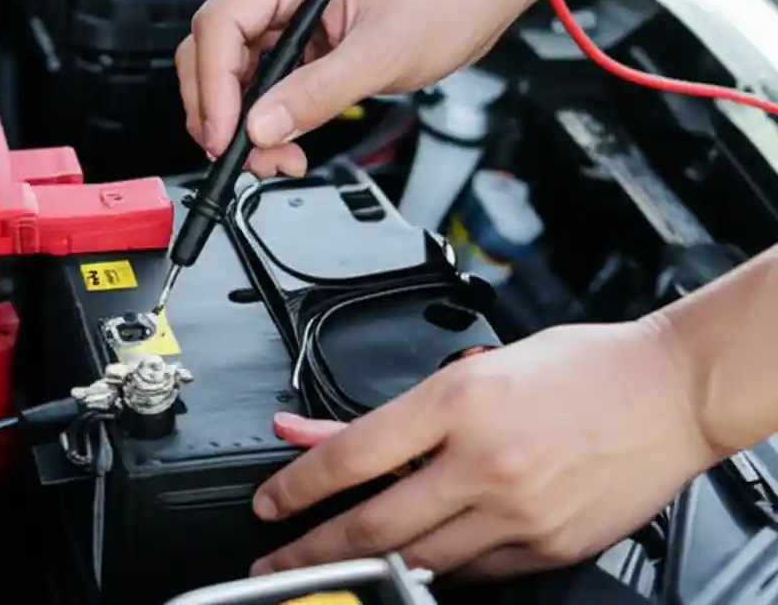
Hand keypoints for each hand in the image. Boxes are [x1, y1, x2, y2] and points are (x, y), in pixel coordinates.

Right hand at [176, 0, 529, 177]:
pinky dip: (263, 123)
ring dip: (240, 125)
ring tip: (274, 158)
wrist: (474, 1)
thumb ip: (318, 93)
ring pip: (229, 77)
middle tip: (241, 156)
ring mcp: (284, 19)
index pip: (221, 23)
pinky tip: (283, 143)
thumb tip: (263, 128)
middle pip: (210, 52)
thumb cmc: (443, 3)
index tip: (226, 133)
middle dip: (218, 111)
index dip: (213, 84)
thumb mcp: (382, 54)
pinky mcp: (295, 47)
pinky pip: (258, 88)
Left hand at [250, 317, 723, 578]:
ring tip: (336, 562)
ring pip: (418, 560)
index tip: (270, 505)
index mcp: (459, 402)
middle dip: (311, 551)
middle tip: (276, 561)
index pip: (351, 456)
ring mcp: (519, 512)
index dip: (297, 487)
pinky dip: (438, 566)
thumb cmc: (578, 367)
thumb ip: (392, 410)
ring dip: (369, 565)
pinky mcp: (548, 546)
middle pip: (373, 525)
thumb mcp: (472, 367)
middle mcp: (485, 462)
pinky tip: (420, 556)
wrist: (669, 390)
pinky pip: (473, 572)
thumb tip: (317, 429)